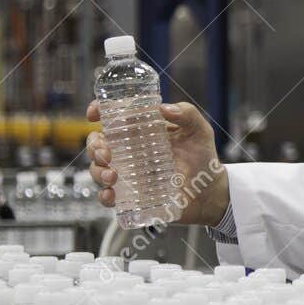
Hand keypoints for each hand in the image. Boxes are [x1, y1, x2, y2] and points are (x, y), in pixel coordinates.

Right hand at [86, 100, 230, 227]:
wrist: (210, 191)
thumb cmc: (203, 158)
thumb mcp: (199, 131)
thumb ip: (187, 114)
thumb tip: (164, 108)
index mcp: (142, 131)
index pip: (113, 117)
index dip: (99, 112)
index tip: (94, 115)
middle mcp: (130, 150)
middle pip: (98, 144)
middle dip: (95, 147)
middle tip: (107, 154)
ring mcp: (128, 173)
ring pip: (98, 169)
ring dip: (98, 172)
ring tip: (113, 177)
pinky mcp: (131, 194)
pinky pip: (108, 196)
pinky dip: (104, 196)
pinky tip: (112, 195)